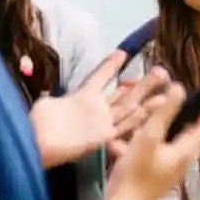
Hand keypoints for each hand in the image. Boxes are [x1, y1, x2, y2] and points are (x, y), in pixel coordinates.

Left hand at [29, 51, 161, 167]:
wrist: (36, 146)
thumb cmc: (37, 122)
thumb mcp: (46, 104)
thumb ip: (54, 100)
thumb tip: (53, 97)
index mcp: (81, 97)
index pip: (99, 78)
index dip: (109, 66)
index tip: (122, 53)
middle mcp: (96, 110)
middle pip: (122, 94)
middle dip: (141, 83)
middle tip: (161, 71)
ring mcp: (101, 123)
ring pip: (129, 106)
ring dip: (145, 94)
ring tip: (164, 84)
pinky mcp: (103, 137)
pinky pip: (125, 123)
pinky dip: (140, 115)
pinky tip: (154, 107)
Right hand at [103, 77, 199, 199]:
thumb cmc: (136, 174)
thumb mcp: (148, 138)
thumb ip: (164, 113)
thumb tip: (180, 87)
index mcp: (187, 150)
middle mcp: (185, 158)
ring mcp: (174, 166)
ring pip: (190, 139)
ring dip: (195, 123)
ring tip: (196, 108)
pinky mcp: (162, 171)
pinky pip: (174, 146)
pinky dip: (174, 132)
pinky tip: (162, 127)